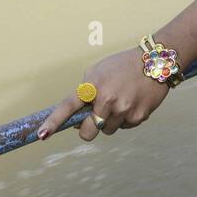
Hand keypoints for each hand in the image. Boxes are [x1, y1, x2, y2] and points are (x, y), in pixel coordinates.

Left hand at [36, 46, 171, 141]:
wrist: (155, 62)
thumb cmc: (122, 66)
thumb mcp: (98, 71)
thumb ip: (86, 91)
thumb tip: (78, 116)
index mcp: (92, 86)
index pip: (68, 106)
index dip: (53, 122)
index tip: (41, 135)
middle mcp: (106, 99)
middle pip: (88, 132)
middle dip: (88, 129)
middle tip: (94, 119)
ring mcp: (123, 110)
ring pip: (108, 131)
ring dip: (110, 121)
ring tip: (120, 101)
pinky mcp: (138, 117)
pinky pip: (125, 127)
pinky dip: (126, 119)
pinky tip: (132, 102)